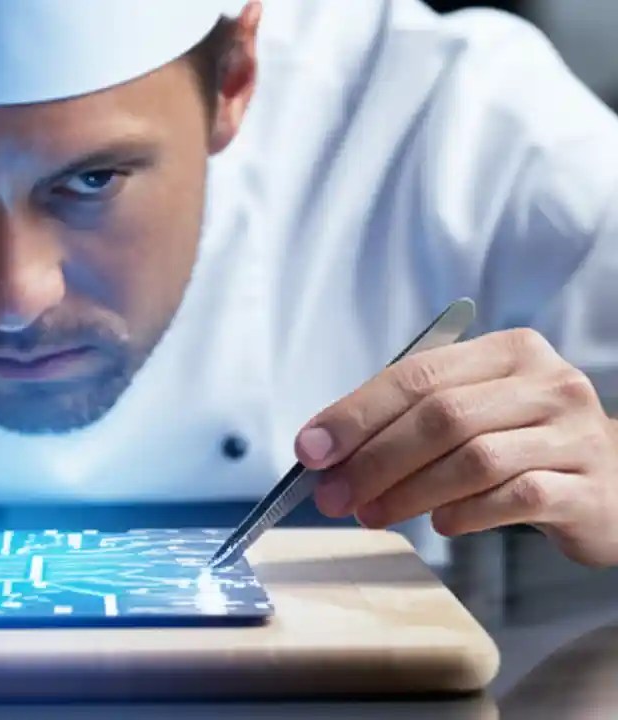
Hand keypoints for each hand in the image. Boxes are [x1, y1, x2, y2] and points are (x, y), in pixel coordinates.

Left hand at [296, 328, 617, 566]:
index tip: (310, 451)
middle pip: (441, 416)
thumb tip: (323, 451)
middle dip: (374, 460)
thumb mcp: (471, 413)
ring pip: (474, 458)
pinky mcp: (588, 487)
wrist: (614, 483)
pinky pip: (516, 497)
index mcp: (507, 351)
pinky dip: (466, 512)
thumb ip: (405, 421)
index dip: (356, 414)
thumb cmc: (522, 444)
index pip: (416, 375)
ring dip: (409, 491)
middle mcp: (546, 382)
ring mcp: (573, 434)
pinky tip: (441, 524)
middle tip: (332, 496)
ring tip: (372, 514)